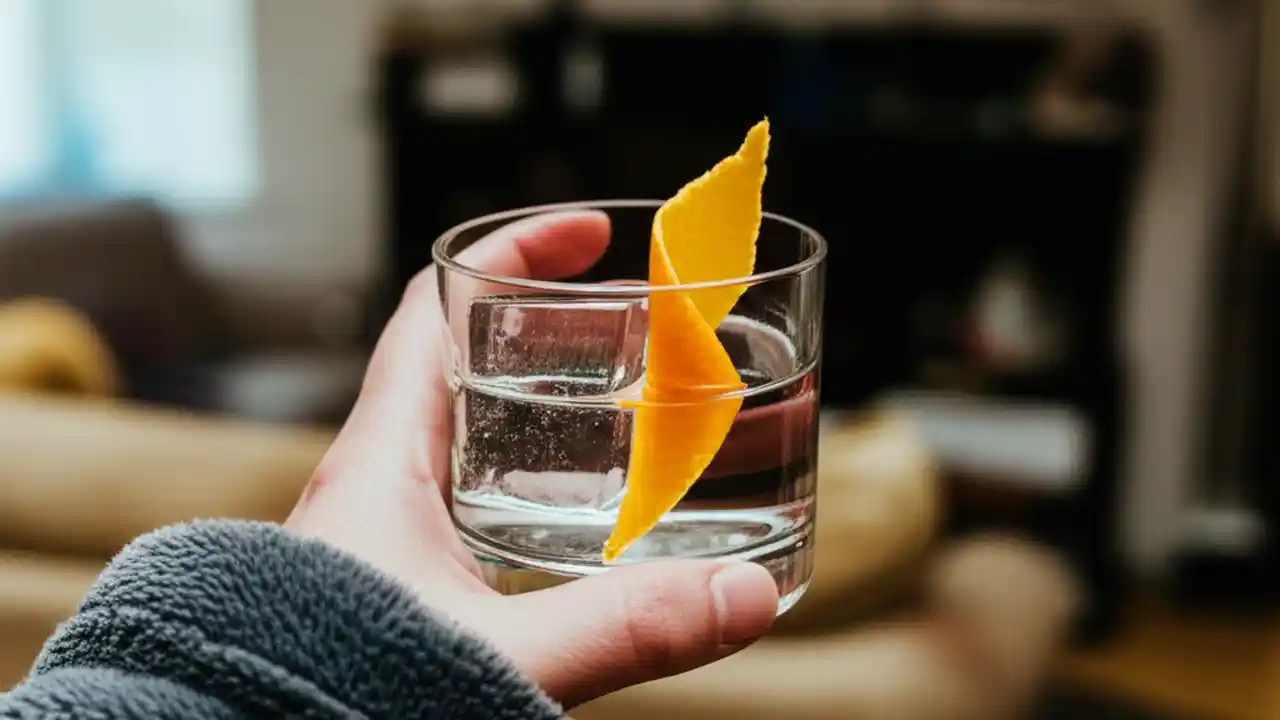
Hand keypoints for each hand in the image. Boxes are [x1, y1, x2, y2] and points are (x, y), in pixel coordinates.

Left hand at [285, 211, 778, 707]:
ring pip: (464, 435)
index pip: (436, 310)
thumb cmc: (332, 693)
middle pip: (460, 362)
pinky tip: (580, 525)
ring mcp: (380, 535)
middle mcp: (374, 484)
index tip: (590, 236)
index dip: (515, 254)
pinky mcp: (395, 583)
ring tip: (626, 416)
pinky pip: (464, 502)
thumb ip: (621, 626)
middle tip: (635, 334)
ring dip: (542, 411)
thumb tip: (742, 594)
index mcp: (379, 463)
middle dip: (551, 333)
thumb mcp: (498, 654)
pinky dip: (527, 487)